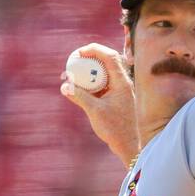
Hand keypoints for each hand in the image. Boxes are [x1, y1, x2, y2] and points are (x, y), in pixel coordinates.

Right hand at [60, 43, 137, 165]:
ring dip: (89, 71)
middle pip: (106, 61)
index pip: (109, 56)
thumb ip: (79, 97)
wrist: (130, 146)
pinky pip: (103, 84)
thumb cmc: (116, 130)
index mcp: (122, 82)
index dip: (93, 50)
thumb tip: (64, 86)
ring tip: (72, 76)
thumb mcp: (95, 112)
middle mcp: (123, 83)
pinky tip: (79, 88)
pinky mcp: (116, 98)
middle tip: (73, 61)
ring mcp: (120, 90)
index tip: (78, 53)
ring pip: (104, 73)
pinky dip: (91, 83)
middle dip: (89, 58)